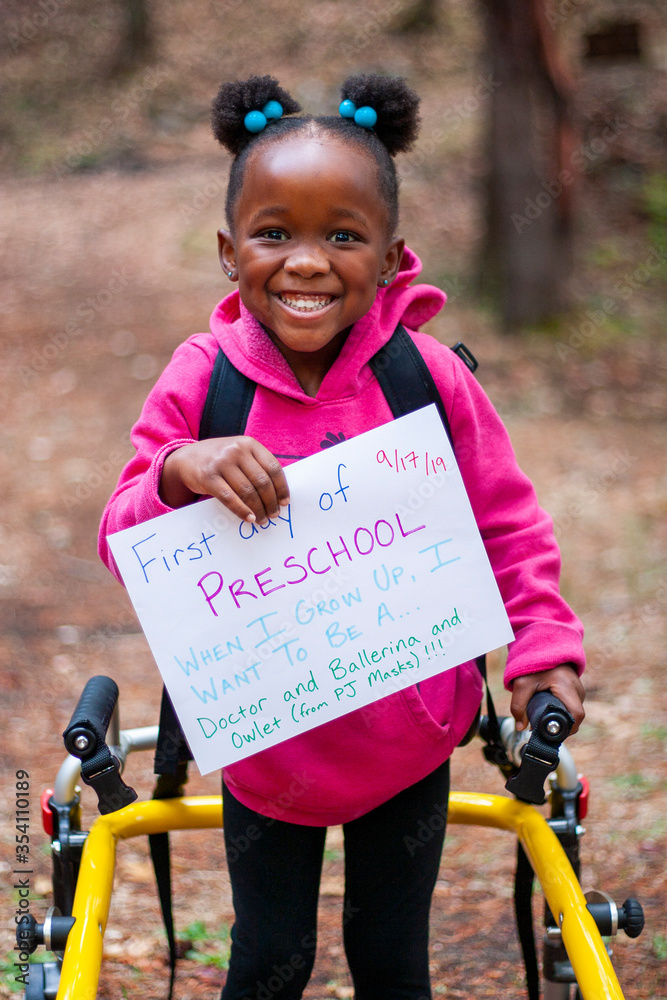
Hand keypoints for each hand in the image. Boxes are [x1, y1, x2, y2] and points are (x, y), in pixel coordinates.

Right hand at [160, 437, 289, 522]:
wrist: (187, 458)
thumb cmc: (220, 459)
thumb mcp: (240, 453)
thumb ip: (257, 465)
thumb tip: (278, 492)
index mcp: (249, 444)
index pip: (273, 467)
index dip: (281, 487)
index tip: (285, 502)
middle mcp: (236, 450)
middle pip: (262, 482)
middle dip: (271, 502)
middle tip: (274, 514)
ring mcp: (221, 463)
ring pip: (247, 492)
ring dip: (258, 509)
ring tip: (263, 520)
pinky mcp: (208, 477)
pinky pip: (230, 498)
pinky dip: (242, 511)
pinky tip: (249, 518)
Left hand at [511, 664, 584, 735]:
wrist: (542, 647)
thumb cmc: (533, 664)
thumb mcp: (522, 684)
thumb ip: (518, 706)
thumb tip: (520, 727)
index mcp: (567, 686)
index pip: (576, 714)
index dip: (567, 728)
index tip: (551, 733)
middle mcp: (577, 688)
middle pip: (575, 716)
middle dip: (560, 725)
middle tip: (543, 727)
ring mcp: (579, 689)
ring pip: (573, 712)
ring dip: (560, 718)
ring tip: (544, 717)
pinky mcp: (576, 689)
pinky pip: (572, 706)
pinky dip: (562, 711)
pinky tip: (549, 712)